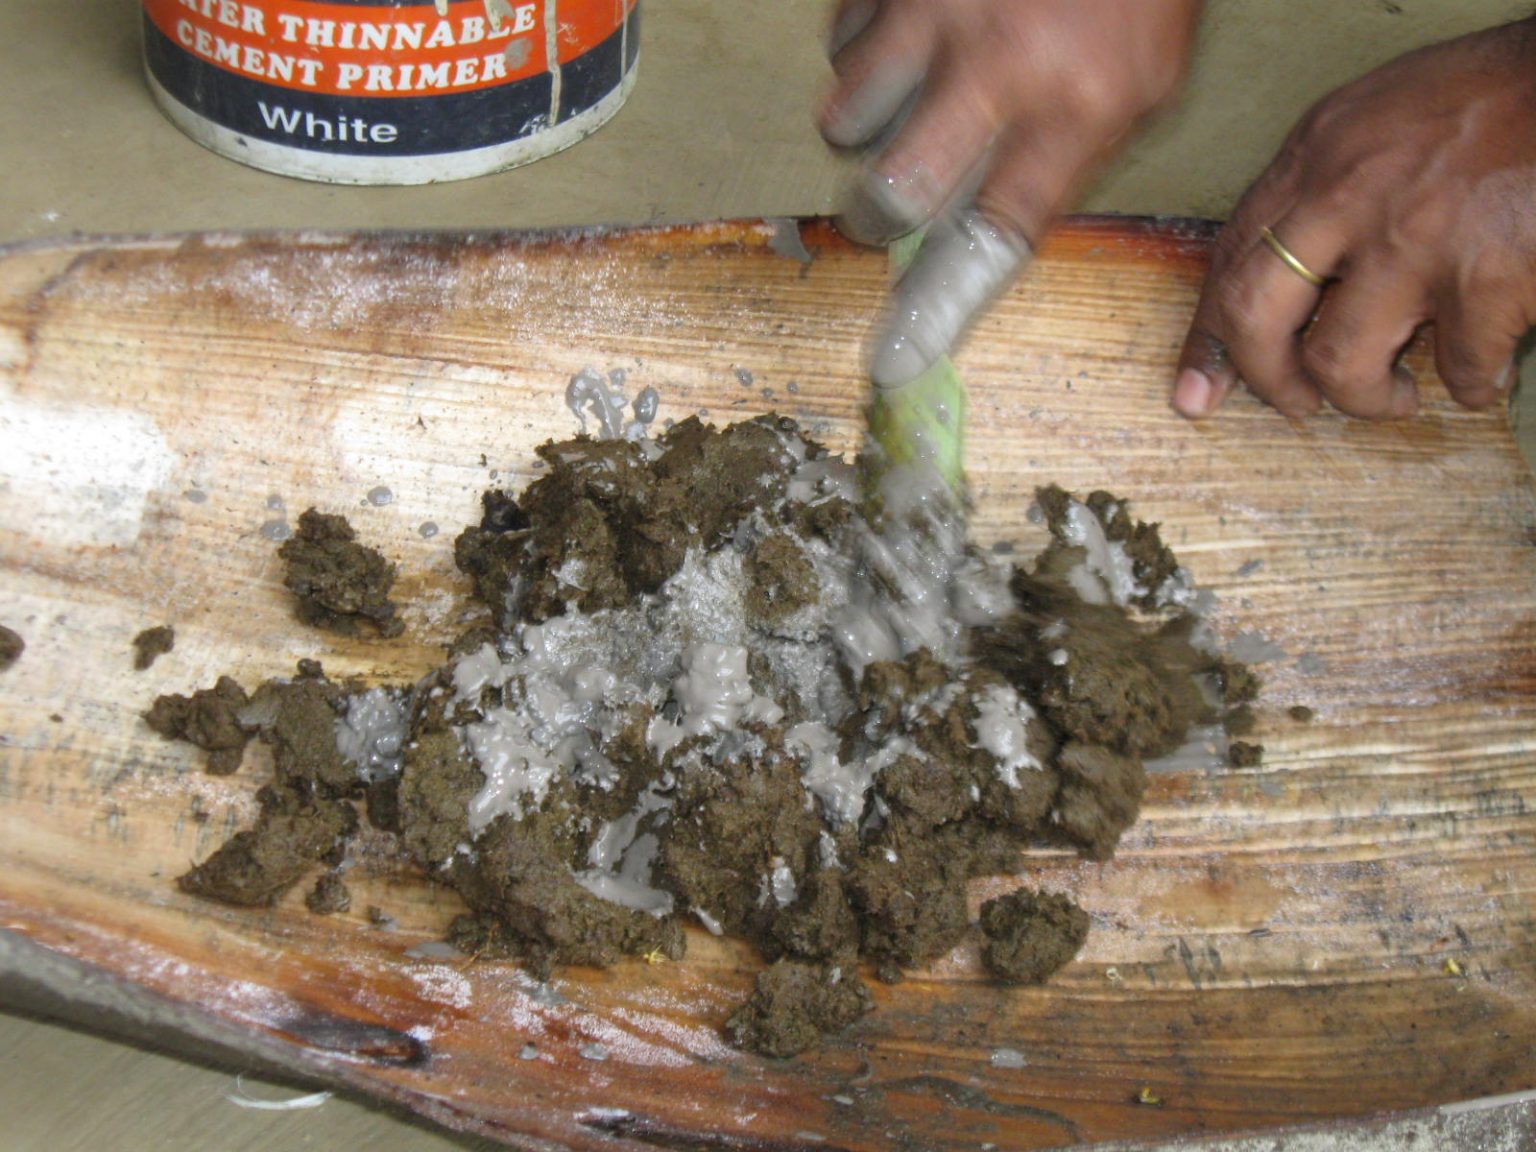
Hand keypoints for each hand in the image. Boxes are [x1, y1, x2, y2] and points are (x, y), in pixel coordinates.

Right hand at [822, 0, 1201, 387]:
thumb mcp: (1145, 83)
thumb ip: (1068, 162)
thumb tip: (986, 228)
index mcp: (1079, 107)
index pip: (995, 235)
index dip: (939, 306)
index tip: (894, 359)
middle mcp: (1002, 64)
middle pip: (891, 190)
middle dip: (877, 210)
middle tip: (889, 197)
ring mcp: (939, 8)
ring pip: (847, 115)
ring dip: (863, 124)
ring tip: (903, 96)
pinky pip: (841, 38)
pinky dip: (861, 49)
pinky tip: (907, 30)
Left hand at [1174, 19, 1535, 420]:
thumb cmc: (1497, 99)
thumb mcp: (1381, 117)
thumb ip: (1327, 185)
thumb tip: (1286, 269)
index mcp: (1318, 153)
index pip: (1231, 257)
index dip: (1209, 335)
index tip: (1197, 388)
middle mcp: (1347, 196)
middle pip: (1255, 316)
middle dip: (1264, 380)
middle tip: (1294, 405)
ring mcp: (1412, 241)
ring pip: (1339, 362)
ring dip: (1365, 398)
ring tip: (1394, 396)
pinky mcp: (1483, 279)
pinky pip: (1459, 368)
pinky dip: (1473, 385)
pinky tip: (1484, 376)